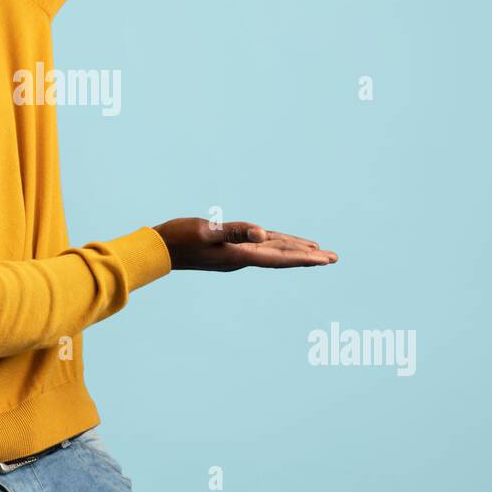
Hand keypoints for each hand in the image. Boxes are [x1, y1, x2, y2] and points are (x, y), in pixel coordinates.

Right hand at [152, 218, 337, 271]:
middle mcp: (243, 257)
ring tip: (317, 251)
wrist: (158, 250)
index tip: (325, 260)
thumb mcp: (207, 231)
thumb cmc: (180, 238)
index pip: (279, 258)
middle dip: (308, 257)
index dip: (304, 258)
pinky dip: (276, 245)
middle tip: (334, 258)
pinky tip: (281, 242)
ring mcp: (236, 254)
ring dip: (295, 252)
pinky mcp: (229, 248)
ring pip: (273, 252)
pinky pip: (260, 247)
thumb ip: (233, 231)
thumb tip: (261, 233)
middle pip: (282, 258)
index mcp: (241, 255)